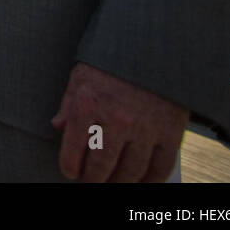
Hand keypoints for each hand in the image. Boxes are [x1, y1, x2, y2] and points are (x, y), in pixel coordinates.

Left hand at [50, 62, 187, 181]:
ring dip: (119, 184)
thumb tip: (58, 127)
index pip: (73, 150)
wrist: (157, 46)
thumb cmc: (114, 61)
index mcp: (89, 105)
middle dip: (93, 180)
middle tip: (91, 182)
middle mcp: (116, 120)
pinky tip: (140, 182)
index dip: (70, 167)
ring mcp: (146, 129)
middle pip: (101, 167)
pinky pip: (159, 167)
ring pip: (130, 172)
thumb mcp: (83, 75)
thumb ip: (69, 103)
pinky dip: (149, 181)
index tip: (70, 172)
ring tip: (112, 184)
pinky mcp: (171, 132)